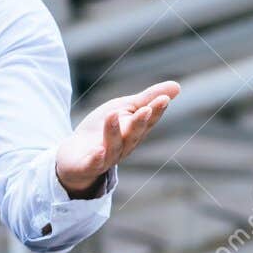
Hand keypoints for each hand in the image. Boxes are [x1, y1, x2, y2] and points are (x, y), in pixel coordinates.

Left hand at [56, 80, 179, 194]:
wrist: (75, 155)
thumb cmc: (103, 129)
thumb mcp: (123, 109)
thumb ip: (146, 99)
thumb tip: (178, 86)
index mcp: (134, 132)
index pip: (148, 121)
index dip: (156, 111)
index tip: (164, 99)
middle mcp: (124, 146)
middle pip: (133, 135)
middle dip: (140, 123)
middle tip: (145, 109)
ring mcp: (106, 158)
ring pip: (113, 146)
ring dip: (114, 132)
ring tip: (112, 115)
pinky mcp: (87, 166)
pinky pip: (93, 164)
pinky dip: (96, 159)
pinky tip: (97, 151)